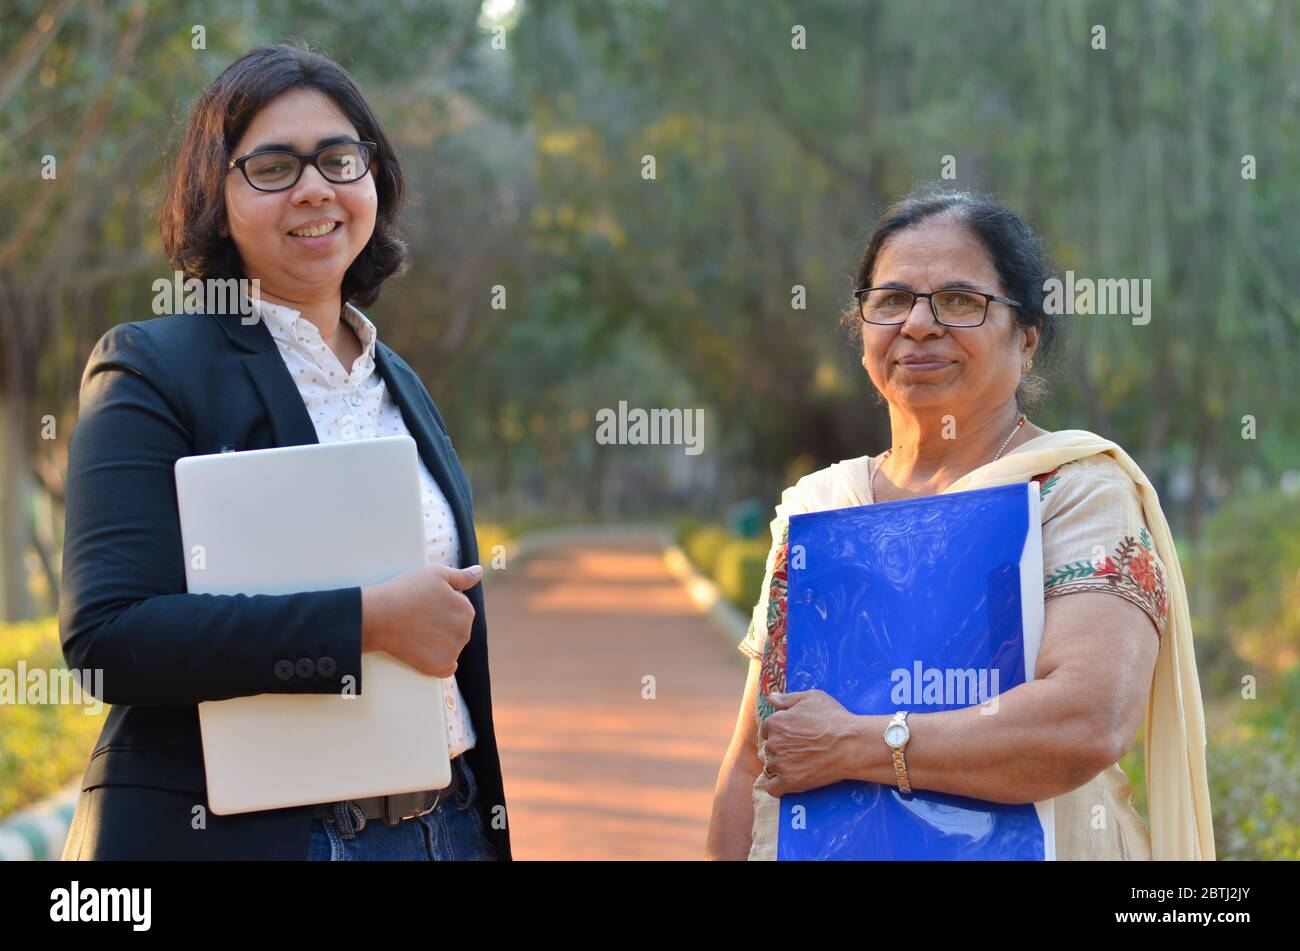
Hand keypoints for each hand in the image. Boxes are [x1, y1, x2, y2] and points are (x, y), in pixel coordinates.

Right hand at [361, 564, 481, 677]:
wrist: (379, 616)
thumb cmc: (406, 591)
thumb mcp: (437, 574)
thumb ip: (462, 576)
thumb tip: (479, 572)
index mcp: (466, 610)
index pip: (459, 609)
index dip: (441, 605)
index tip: (426, 604)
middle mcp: (465, 632)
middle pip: (456, 628)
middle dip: (442, 624)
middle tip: (420, 618)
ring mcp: (453, 651)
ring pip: (451, 647)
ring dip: (438, 642)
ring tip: (417, 632)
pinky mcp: (440, 667)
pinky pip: (446, 667)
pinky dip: (436, 661)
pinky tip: (422, 650)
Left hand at [753, 689, 867, 797]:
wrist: (851, 745)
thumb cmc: (833, 719)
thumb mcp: (811, 698)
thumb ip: (787, 698)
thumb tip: (770, 697)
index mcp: (775, 722)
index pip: (767, 729)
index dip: (779, 731)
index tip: (792, 735)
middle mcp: (773, 743)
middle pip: (770, 748)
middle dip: (781, 748)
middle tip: (800, 749)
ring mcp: (780, 764)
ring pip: (772, 767)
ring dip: (781, 766)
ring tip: (800, 764)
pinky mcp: (789, 782)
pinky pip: (773, 788)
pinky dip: (776, 786)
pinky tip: (785, 782)